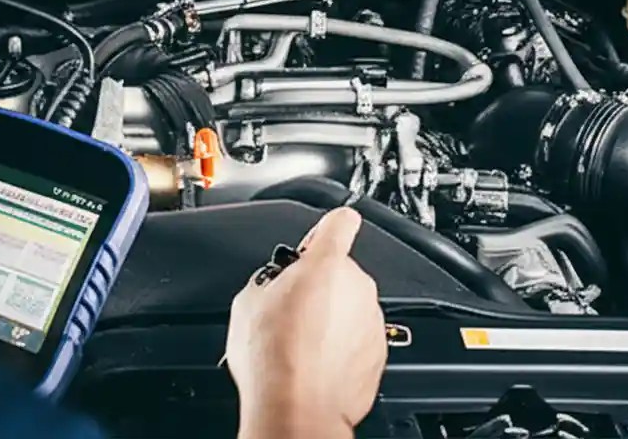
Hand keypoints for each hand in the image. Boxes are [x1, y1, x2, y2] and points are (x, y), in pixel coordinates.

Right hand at [226, 208, 386, 438]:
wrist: (296, 405)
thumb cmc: (273, 357)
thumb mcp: (249, 301)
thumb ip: (270, 280)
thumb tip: (272, 286)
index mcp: (326, 263)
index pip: (341, 222)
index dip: (329, 227)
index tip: (322, 236)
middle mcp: (357, 286)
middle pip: (340, 271)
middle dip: (319, 285)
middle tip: (290, 310)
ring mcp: (371, 320)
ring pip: (350, 306)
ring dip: (331, 317)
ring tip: (300, 343)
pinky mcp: (379, 351)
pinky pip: (358, 336)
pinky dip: (342, 345)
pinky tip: (315, 361)